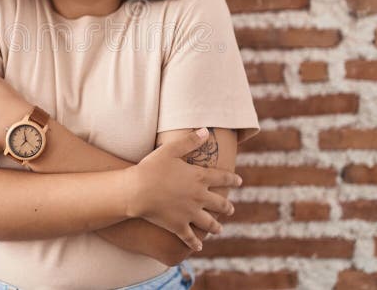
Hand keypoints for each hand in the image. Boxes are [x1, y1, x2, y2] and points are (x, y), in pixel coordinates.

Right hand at [124, 128, 241, 251]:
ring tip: (219, 229)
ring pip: (209, 223)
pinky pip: (190, 238)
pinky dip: (195, 243)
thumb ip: (190, 141)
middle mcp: (199, 197)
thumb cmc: (151, 167)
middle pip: (220, 204)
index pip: (222, 178)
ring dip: (216, 226)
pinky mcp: (178, 226)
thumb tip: (206, 131)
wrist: (137, 191)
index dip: (232, 179)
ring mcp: (190, 213)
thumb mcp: (170, 149)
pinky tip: (199, 247)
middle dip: (227, 207)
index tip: (239, 182)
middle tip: (230, 209)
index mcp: (199, 178)